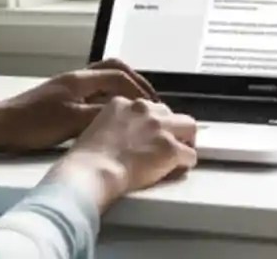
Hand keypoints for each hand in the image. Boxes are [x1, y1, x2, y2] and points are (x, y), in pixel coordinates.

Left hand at [0, 59, 157, 154]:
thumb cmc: (32, 124)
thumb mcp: (72, 123)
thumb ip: (102, 115)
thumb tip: (129, 114)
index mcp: (80, 79)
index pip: (120, 76)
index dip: (140, 90)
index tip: (155, 106)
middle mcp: (76, 78)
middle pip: (114, 68)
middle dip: (136, 82)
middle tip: (152, 100)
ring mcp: (67, 87)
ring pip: (103, 77)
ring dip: (123, 87)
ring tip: (136, 105)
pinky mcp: (60, 98)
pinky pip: (93, 90)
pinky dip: (108, 96)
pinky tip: (110, 113)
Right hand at [46, 98, 197, 212]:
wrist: (91, 172)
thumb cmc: (86, 160)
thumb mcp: (96, 127)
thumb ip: (115, 124)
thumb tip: (126, 136)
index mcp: (123, 103)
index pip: (148, 107)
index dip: (152, 123)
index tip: (150, 134)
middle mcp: (144, 110)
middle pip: (170, 114)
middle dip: (171, 128)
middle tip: (167, 143)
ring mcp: (159, 128)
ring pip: (189, 127)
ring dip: (185, 140)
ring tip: (180, 154)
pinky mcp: (170, 148)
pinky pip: (190, 154)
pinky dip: (185, 163)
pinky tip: (178, 170)